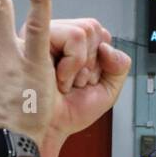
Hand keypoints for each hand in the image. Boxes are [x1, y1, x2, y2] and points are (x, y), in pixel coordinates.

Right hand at [38, 18, 131, 148]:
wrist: (51, 128)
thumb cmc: (71, 111)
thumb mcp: (108, 89)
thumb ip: (120, 66)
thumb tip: (107, 48)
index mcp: (73, 46)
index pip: (102, 36)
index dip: (100, 62)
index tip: (85, 81)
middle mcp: (59, 36)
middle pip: (95, 28)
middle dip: (91, 63)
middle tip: (74, 82)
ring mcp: (46, 33)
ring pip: (86, 30)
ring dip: (80, 65)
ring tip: (65, 80)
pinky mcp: (36, 35)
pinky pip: (74, 36)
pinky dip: (73, 63)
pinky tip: (58, 77)